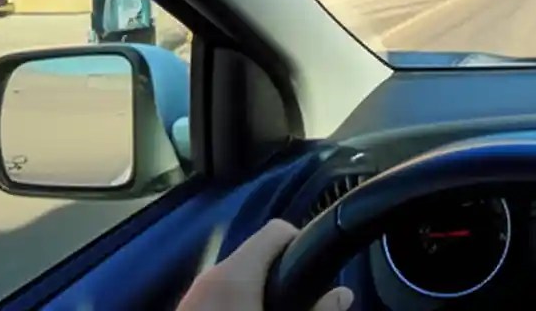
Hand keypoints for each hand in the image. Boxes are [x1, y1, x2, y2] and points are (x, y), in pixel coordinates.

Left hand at [177, 219, 354, 310]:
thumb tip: (342, 295)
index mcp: (235, 275)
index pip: (278, 231)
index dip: (302, 245)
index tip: (314, 273)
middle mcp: (210, 277)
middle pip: (258, 256)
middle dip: (281, 276)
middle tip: (298, 305)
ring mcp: (192, 296)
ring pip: (237, 278)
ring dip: (258, 293)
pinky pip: (220, 298)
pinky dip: (237, 305)